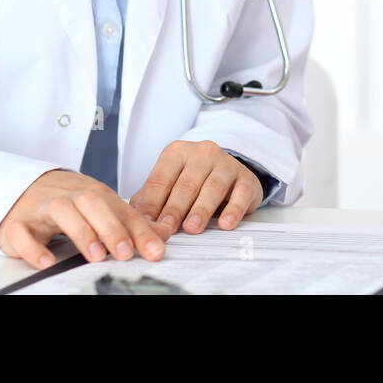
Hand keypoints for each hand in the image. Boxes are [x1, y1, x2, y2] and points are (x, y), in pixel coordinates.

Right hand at [0, 169, 168, 268]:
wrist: (23, 189)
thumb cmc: (69, 202)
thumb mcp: (102, 209)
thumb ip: (131, 223)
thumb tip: (163, 236)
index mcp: (93, 193)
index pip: (120, 208)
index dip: (139, 229)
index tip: (154, 251)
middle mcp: (69, 196)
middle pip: (91, 201)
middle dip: (111, 226)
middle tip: (124, 252)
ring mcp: (41, 208)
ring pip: (61, 210)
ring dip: (81, 232)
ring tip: (96, 255)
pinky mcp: (17, 224)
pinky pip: (21, 232)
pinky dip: (33, 247)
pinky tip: (47, 261)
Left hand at [129, 140, 263, 236]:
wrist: (228, 172)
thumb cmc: (192, 181)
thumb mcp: (169, 184)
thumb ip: (151, 199)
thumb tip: (136, 221)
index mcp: (177, 153)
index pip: (161, 179)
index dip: (152, 203)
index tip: (146, 224)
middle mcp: (203, 153)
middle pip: (186, 183)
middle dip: (175, 208)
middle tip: (167, 229)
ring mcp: (226, 164)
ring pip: (213, 187)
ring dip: (201, 209)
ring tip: (192, 228)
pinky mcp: (246, 178)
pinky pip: (241, 193)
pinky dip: (233, 210)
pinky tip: (225, 224)